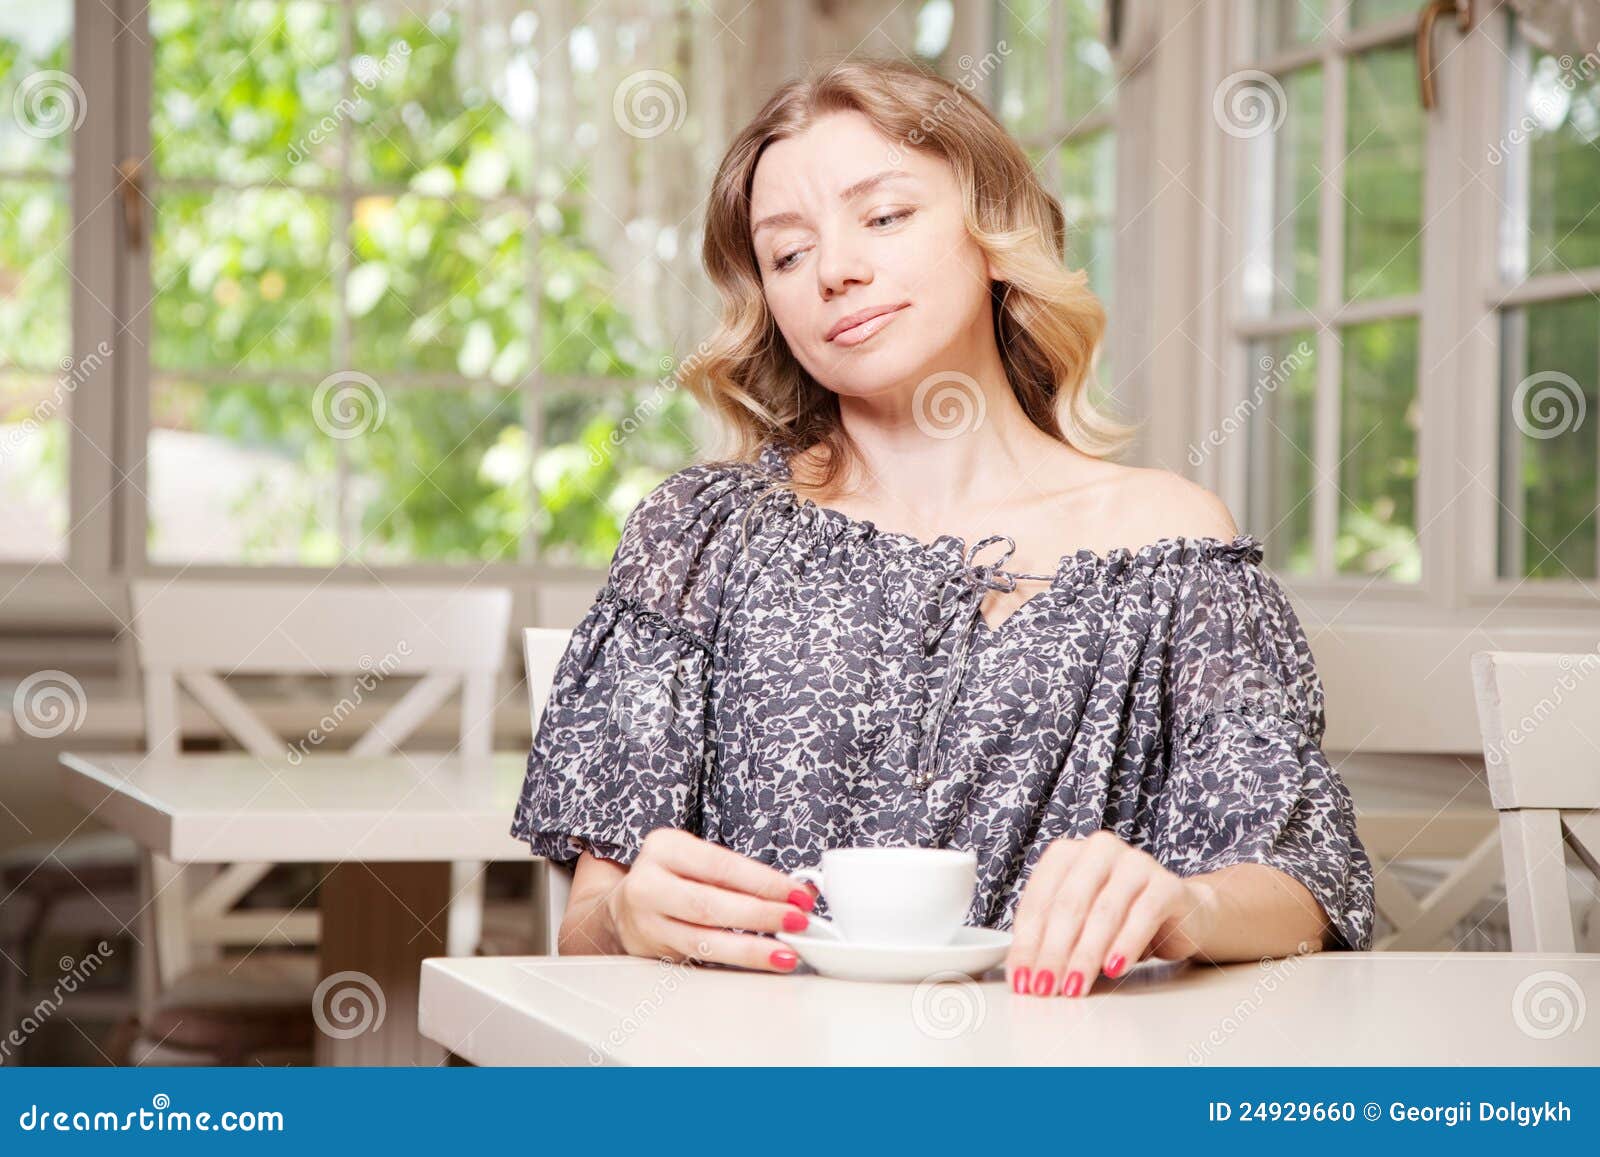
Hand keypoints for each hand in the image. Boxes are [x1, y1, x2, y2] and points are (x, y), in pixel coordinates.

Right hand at [602, 828, 815, 971]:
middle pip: (711, 903)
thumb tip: (802, 892)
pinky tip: (759, 962)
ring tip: (785, 953)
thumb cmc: (674, 879)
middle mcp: (649, 882)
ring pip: (703, 939)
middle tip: (797, 922)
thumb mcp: (701, 861)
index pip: (722, 866)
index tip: (799, 895)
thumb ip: (746, 876)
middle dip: (761, 915)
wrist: (624, 908)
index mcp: (665, 847)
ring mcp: (646, 921)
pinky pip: (698, 959)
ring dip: (752, 948)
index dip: (764, 882)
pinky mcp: (650, 952)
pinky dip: (734, 962)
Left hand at [1005, 830, 1218, 997]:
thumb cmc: (1118, 919)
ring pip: (1103, 912)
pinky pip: (1143, 915)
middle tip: (1044, 987)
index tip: (1020, 979)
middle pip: (1069, 905)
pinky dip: (1125, 944)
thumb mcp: (1078, 925)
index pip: (1038, 900)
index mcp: (1067, 853)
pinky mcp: (1167, 884)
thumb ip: (1050, 939)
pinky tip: (1113, 969)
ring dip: (1085, 955)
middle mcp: (1099, 849)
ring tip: (1074, 986)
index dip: (1026, 943)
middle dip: (1053, 952)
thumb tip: (1022, 974)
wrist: (1180, 914)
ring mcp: (1135, 862)